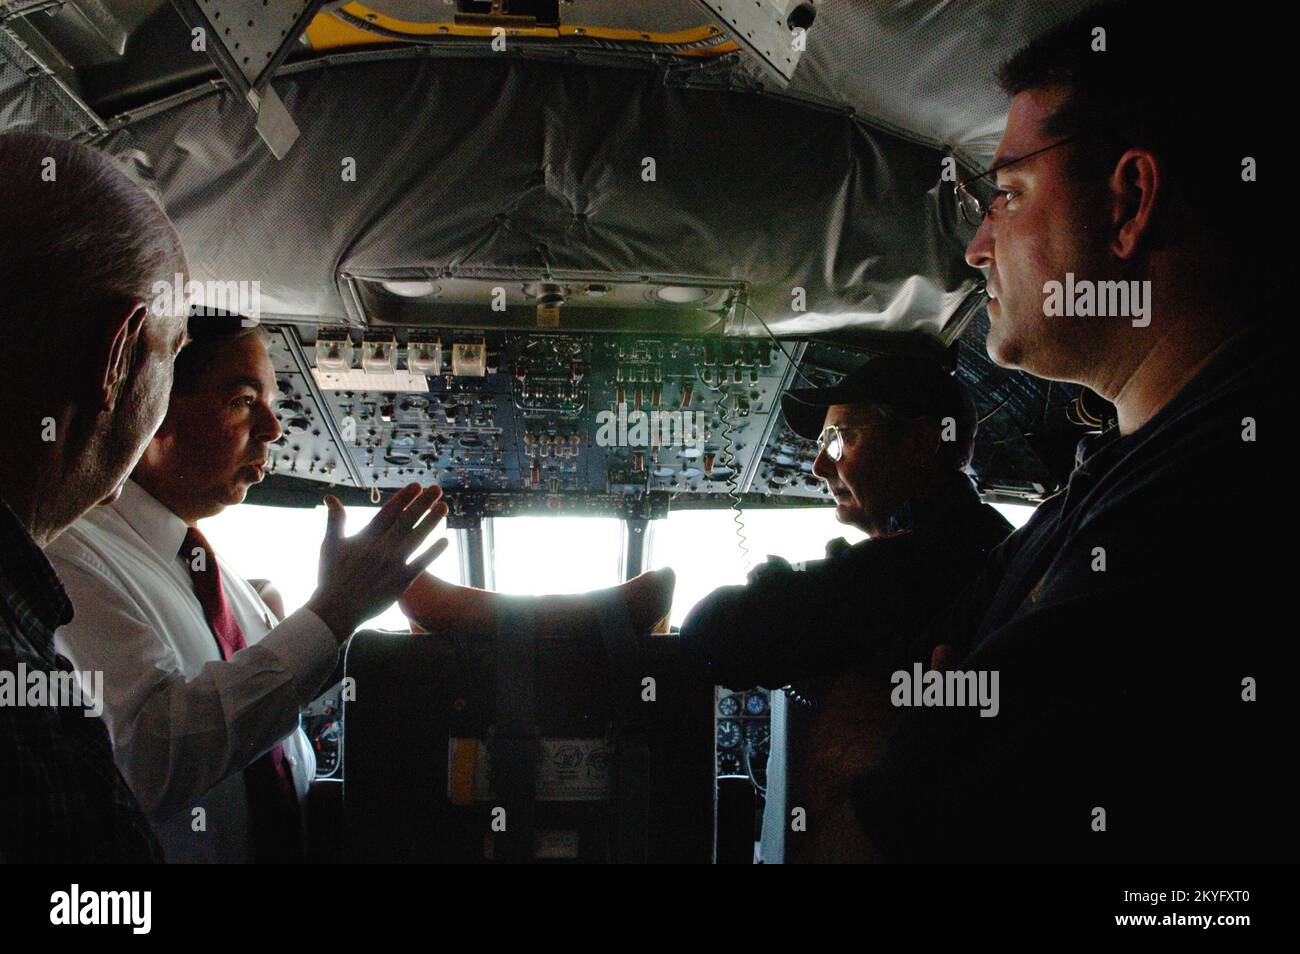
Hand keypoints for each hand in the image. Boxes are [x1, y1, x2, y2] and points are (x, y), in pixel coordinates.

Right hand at [307, 483, 449, 641]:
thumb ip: (335, 519)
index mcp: (366, 537)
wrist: (336, 609)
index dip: (404, 497)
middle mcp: (382, 547)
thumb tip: (330, 497)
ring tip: (444, 506)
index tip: (417, 486)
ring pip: (417, 537)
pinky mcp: (401, 581)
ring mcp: (393, 564)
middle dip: (423, 503)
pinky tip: (445, 540)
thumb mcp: (330, 544)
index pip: (389, 511)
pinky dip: (434, 552)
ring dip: (432, 521)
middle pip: (407, 520)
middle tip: (436, 489)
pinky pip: (422, 563)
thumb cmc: (331, 576)